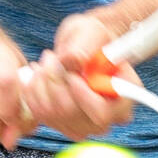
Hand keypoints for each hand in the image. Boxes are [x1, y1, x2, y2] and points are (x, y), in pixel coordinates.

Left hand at [20, 10, 140, 141]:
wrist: (84, 45)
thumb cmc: (93, 37)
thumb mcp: (92, 32)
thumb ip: (85, 45)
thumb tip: (71, 61)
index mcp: (124, 96)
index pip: (102, 113)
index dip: (82, 96)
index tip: (71, 75)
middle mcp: (107, 118)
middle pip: (73, 115)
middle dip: (55, 84)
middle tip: (50, 56)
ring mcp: (85, 125)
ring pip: (54, 116)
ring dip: (41, 85)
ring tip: (45, 61)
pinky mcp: (64, 124)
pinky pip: (41, 115)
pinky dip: (33, 92)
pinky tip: (36, 74)